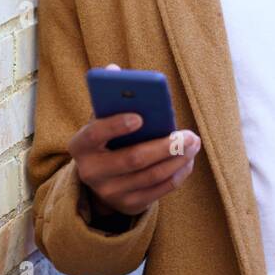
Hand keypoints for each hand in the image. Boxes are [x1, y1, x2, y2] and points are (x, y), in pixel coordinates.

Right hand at [70, 63, 200, 218]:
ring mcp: (109, 192)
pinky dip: (177, 174)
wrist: (102, 181)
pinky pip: (159, 191)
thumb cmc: (106, 140)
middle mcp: (91, 172)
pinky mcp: (129, 205)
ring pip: (150, 176)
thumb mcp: (101, 120)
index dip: (116, 125)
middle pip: (132, 159)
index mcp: (80, 145)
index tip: (140, 116)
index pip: (95, 134)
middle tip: (189, 134)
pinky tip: (187, 160)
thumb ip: (109, 99)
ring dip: (177, 159)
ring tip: (193, 143)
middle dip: (164, 146)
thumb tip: (114, 69)